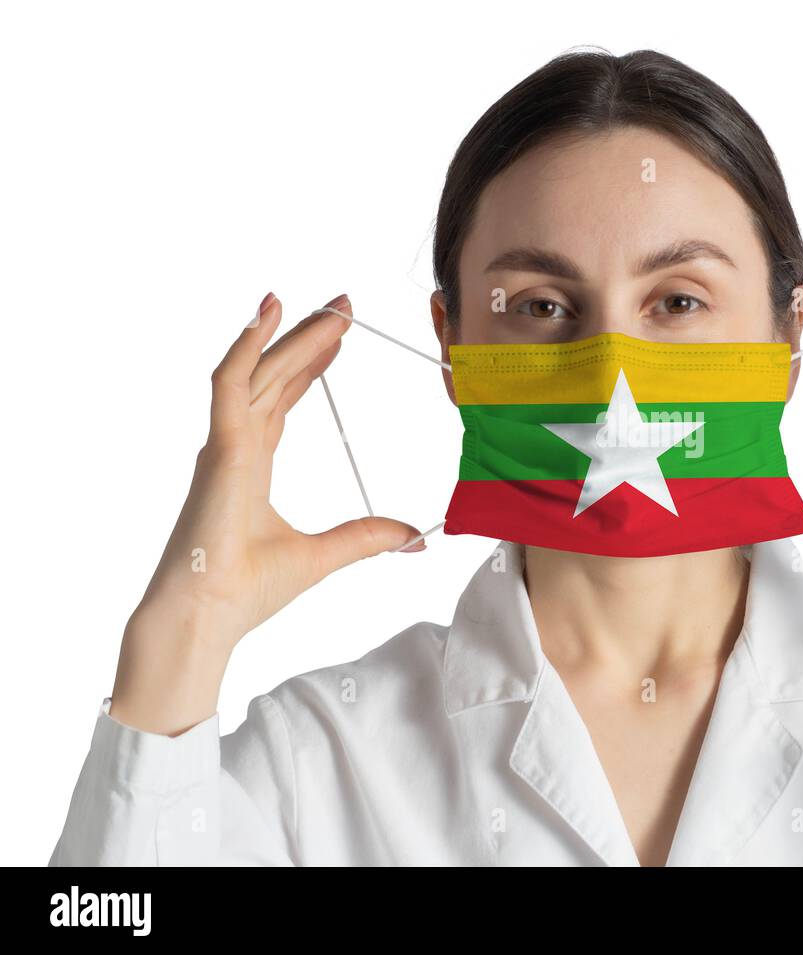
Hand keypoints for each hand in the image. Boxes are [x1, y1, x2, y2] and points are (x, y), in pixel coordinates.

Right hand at [111, 292, 424, 733]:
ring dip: (291, 333)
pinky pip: (231, 383)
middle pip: (275, 375)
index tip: (340, 339)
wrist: (204, 617)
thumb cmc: (245, 591)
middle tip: (345, 305)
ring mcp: (224, 444)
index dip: (310, 366)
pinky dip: (248, 345)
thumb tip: (414, 538)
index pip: (282, 400)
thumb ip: (367, 538)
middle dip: (309, 337)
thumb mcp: (323, 556)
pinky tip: (268, 312)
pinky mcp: (220, 450)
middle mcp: (235, 446)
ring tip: (327, 304)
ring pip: (260, 370)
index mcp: (252, 465)